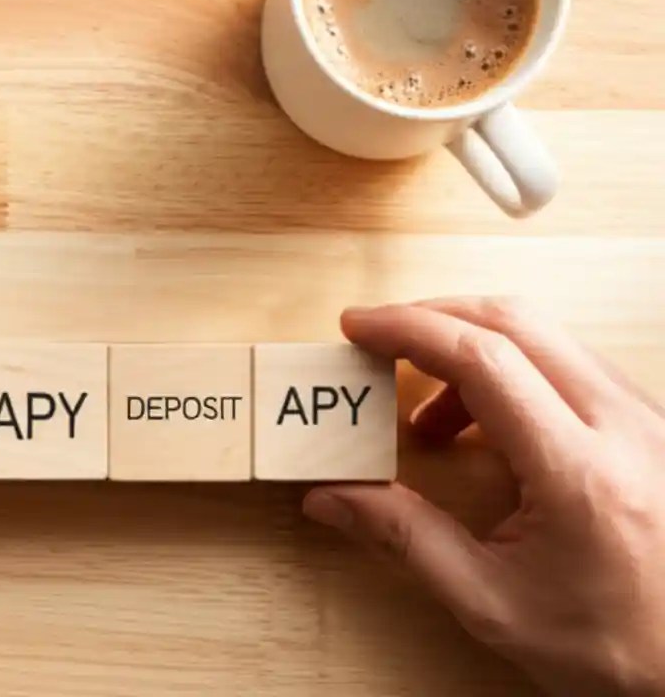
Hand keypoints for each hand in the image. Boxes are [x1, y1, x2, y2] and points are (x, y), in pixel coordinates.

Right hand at [304, 298, 664, 696]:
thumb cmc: (613, 645)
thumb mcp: (490, 602)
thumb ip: (404, 537)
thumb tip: (330, 497)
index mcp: (579, 470)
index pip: (483, 358)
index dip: (409, 329)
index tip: (357, 328)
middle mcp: (623, 425)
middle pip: (515, 322)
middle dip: (432, 319)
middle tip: (377, 343)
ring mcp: (646, 419)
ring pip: (545, 338)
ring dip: (471, 350)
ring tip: (427, 417)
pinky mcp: (650, 425)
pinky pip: (570, 365)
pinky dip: (511, 372)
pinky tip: (482, 424)